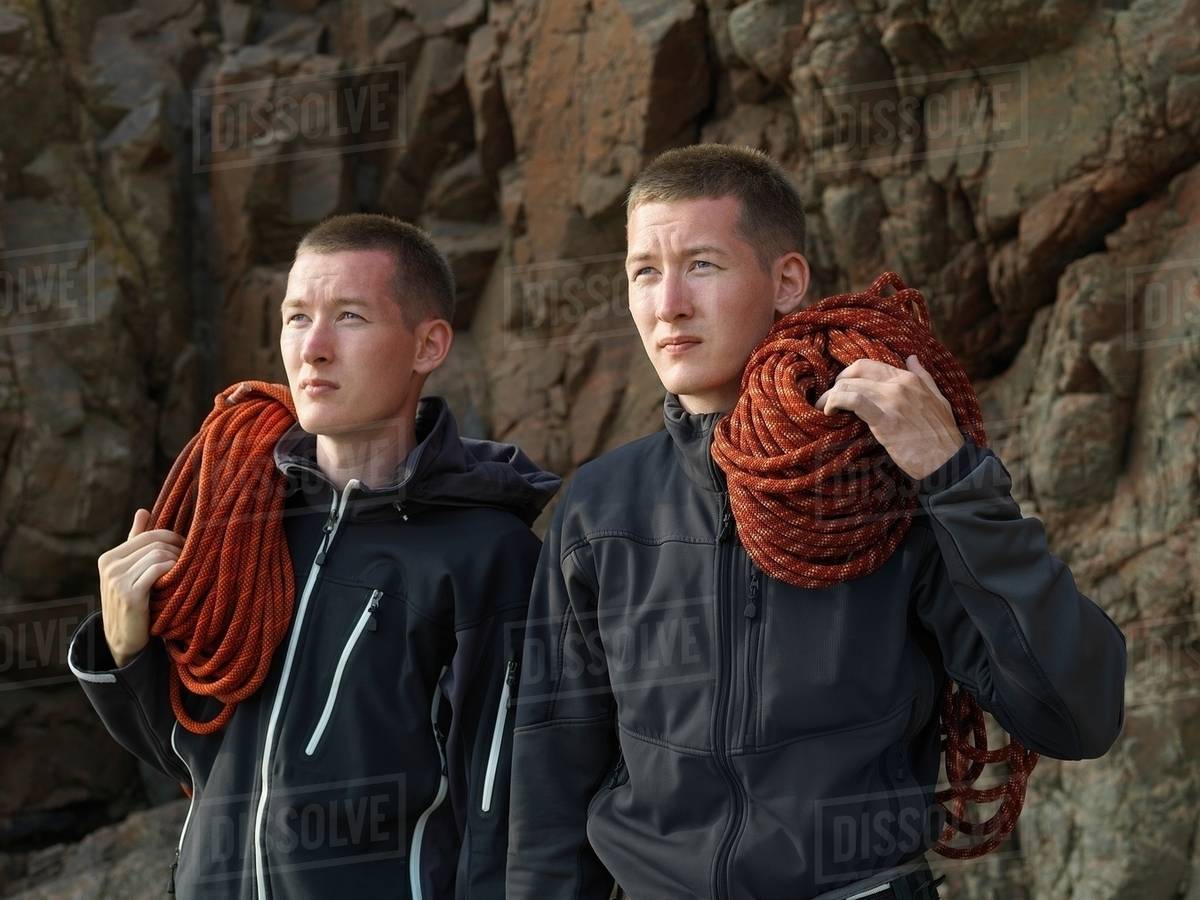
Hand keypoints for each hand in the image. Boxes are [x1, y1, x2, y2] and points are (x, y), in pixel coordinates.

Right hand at [97, 509, 182, 666]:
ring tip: (185, 574)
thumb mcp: (132, 572)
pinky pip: (158, 569)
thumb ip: (137, 543)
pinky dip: (173, 571)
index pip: (150, 534)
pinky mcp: (128, 593)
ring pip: (159, 554)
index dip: (174, 539)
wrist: (124, 642)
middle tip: (192, 562)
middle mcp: (109, 565)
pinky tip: (178, 581)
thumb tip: (143, 511)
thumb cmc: (135, 604)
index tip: (187, 549)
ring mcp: (116, 579)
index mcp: (109, 557)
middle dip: (179, 549)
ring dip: (179, 562)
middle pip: (156, 542)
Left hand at [814, 354, 964, 480]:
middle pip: (857, 370)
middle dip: (838, 382)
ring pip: (850, 385)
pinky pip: (852, 401)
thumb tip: (912, 358)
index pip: (870, 365)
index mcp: (910, 378)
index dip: (851, 374)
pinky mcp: (884, 419)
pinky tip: (830, 412)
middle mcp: (899, 384)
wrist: (948, 460)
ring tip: (825, 408)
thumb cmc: (942, 435)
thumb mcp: (938, 398)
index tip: (842, 387)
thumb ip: (924, 376)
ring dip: (831, 396)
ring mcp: (892, 399)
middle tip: (830, 397)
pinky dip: (835, 403)